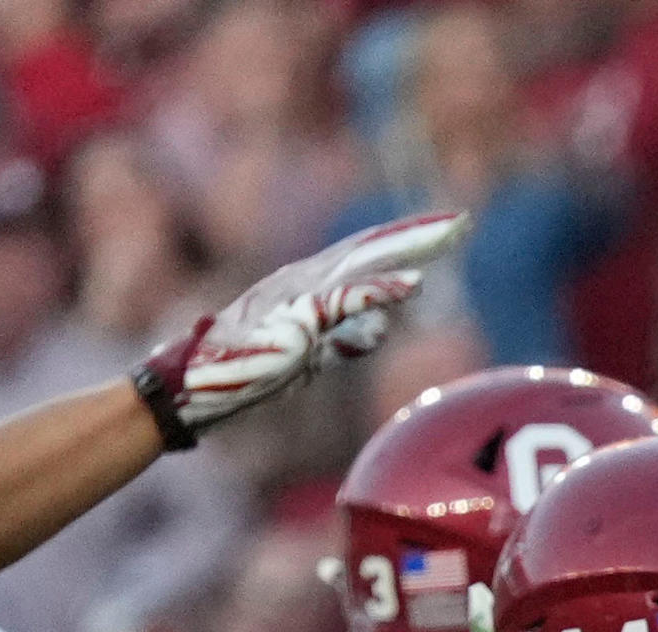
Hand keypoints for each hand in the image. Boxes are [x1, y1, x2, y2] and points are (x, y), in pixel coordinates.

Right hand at [133, 211, 462, 444]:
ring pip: (364, 263)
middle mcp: (306, 280)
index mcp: (310, 286)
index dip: (405, 244)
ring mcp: (300, 295)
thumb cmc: (243, 369)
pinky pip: (343, 301)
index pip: (366, 258)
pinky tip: (412, 285)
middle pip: (372, 250)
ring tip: (450, 235)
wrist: (195, 384)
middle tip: (461, 221)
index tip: (445, 233)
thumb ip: (343, 339)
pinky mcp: (296, 318)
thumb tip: (378, 329)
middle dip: (417, 236)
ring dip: (407, 249)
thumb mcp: (306, 353)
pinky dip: (378, 292)